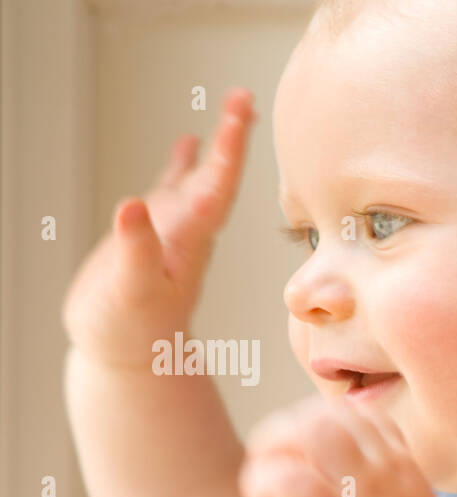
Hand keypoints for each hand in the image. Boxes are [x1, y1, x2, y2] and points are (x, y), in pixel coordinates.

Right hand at [62, 88, 255, 365]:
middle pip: (217, 175)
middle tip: (244, 96)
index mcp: (189, 241)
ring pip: (201, 178)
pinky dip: (182, 164)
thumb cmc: (131, 332)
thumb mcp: (131, 291)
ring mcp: (173, 231)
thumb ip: (135, 251)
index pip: (217, 186)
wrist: (131, 360)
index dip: (230, 149)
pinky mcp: (155, 235)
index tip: (243, 112)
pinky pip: (173, 190)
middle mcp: (188, 231)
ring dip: (218, 145)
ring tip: (234, 107)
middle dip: (232, 136)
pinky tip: (187, 142)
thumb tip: (132, 204)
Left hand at [237, 395, 446, 496]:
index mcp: (407, 476)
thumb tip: (352, 483)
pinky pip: (285, 477)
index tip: (303, 475)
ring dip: (270, 453)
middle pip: (328, 414)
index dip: (317, 432)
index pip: (360, 417)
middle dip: (283, 436)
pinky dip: (260, 486)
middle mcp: (390, 478)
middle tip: (269, 483)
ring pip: (308, 429)